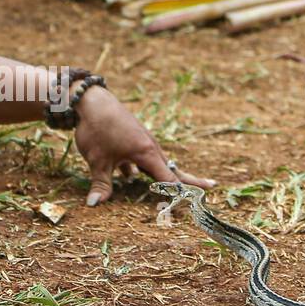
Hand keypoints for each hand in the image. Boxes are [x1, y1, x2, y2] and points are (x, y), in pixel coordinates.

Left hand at [72, 85, 215, 205]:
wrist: (92, 100)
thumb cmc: (98, 130)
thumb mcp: (98, 161)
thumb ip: (101, 184)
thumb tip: (93, 205)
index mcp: (147, 153)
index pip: (169, 179)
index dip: (179, 194)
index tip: (193, 203)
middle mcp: (149, 147)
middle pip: (172, 169)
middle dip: (189, 180)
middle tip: (212, 185)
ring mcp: (141, 141)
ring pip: (156, 162)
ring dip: (166, 174)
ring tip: (179, 184)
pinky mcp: (132, 137)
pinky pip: (141, 156)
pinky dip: (140, 167)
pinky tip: (129, 175)